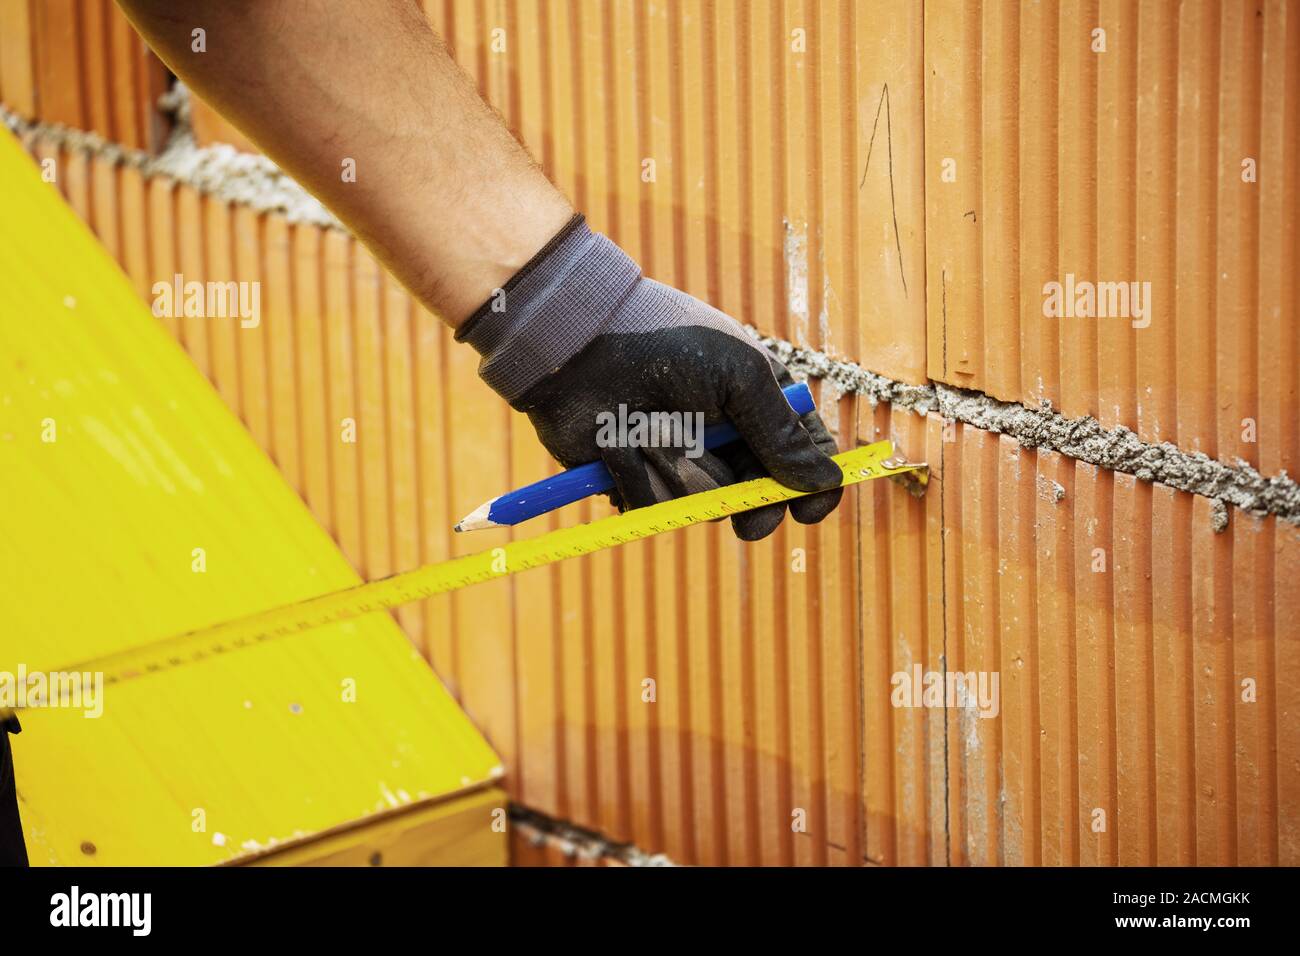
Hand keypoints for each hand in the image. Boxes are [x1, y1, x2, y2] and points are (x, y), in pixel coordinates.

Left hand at [457, 216, 842, 540]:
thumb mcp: (740, 376)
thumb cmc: (667, 343)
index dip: (813, 489)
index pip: (803, 456)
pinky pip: (654, 508)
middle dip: (750, 506)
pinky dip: (641, 479)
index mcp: (757, 404)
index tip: (808, 513)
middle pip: (758, 497)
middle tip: (749, 522)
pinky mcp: (636, 481)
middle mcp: (723, 438)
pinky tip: (621, 446)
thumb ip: (783, 432)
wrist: (579, 345)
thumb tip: (828, 482)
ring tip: (653, 429)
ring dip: (682, 474)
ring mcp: (679, 462)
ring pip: (703, 505)